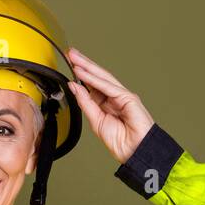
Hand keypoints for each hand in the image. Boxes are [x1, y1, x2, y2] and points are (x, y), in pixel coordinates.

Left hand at [65, 47, 155, 165]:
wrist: (134, 151)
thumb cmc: (120, 141)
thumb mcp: (96, 121)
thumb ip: (85, 103)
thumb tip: (74, 87)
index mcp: (106, 104)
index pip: (92, 85)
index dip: (80, 75)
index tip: (69, 65)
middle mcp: (114, 97)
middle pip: (97, 77)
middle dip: (84, 64)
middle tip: (71, 53)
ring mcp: (122, 96)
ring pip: (103, 78)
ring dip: (88, 67)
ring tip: (75, 59)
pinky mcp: (128, 97)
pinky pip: (108, 87)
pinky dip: (95, 80)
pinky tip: (84, 74)